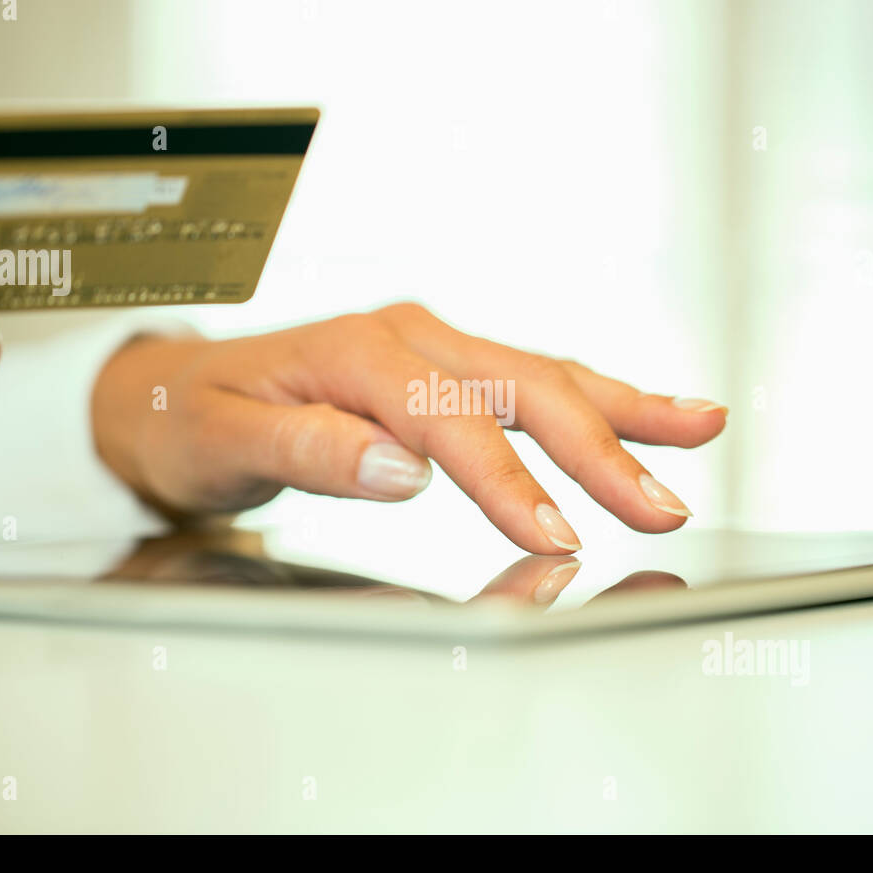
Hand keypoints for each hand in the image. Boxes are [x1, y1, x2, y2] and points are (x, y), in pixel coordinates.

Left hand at [91, 302, 726, 554]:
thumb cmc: (196, 419)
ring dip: (623, 408)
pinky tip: (645, 408)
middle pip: (521, 389)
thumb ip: (312, 451)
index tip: (559, 535)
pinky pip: (530, 376)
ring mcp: (432, 344)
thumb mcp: (226, 441)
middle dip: (600, 449)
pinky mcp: (445, 364)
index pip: (452, 422)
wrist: (175, 389)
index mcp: (358, 353)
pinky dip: (595, 394)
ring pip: (543, 373)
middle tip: (662, 505)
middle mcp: (408, 336)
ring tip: (698, 428)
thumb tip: (398, 469)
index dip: (509, 482)